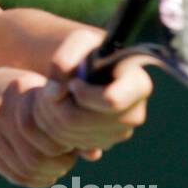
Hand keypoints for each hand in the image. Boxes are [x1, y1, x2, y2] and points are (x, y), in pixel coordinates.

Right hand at [0, 68, 81, 187]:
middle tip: (70, 156)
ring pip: (27, 169)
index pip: (49, 130)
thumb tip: (95, 153)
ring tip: (60, 164)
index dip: (68, 142)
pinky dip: (38, 179)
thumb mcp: (43, 95)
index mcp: (18, 92)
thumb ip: (67, 118)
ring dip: (50, 173)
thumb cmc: (22, 93)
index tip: (76, 140)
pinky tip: (46, 173)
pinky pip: (16, 176)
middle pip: (36, 155)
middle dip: (61, 161)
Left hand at [35, 29, 153, 155]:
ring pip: (75, 136)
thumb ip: (63, 60)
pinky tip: (55, 110)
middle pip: (86, 121)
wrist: (87, 69)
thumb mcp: (77, 43)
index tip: (73, 83)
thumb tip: (55, 93)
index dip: (85, 94)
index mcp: (138, 85)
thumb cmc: (86, 51)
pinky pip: (73, 145)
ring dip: (52, 117)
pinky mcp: (104, 143)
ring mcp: (121, 132)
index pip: (111, 101)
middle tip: (49, 91)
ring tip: (50, 97)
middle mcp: (135, 112)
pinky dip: (56, 130)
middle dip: (58, 106)